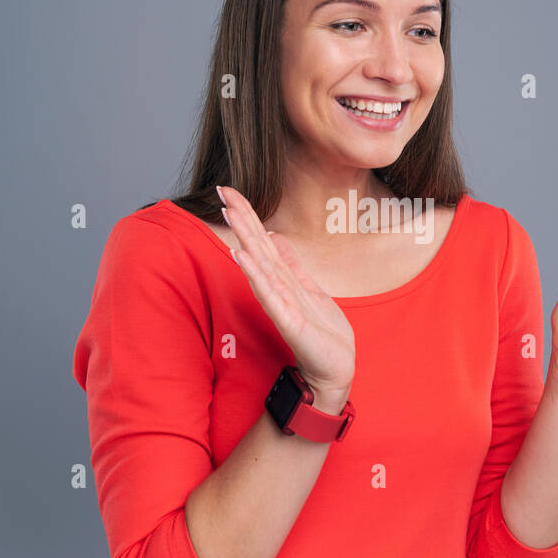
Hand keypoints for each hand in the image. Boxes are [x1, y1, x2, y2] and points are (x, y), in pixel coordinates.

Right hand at [217, 186, 354, 395]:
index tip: (229, 189)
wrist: (334, 367)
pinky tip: (243, 258)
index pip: (262, 240)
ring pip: (260, 266)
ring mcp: (282, 304)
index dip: (247, 215)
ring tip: (230, 215)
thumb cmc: (321, 333)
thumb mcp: (308, 288)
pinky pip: (270, 296)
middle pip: (257, 248)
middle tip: (222, 191)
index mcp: (283, 278)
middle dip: (242, 219)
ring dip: (245, 240)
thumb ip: (290, 263)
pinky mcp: (290, 322)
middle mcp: (278, 288)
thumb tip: (274, 236)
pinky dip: (256, 276)